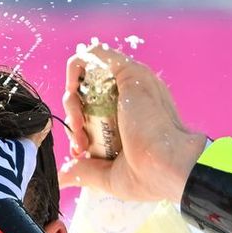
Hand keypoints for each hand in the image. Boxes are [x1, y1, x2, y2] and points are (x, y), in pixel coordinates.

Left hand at [60, 44, 209, 205]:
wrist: (169, 166)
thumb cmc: (148, 175)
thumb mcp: (108, 175)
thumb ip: (84, 171)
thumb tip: (63, 177)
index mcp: (130, 118)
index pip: (95, 112)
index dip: (80, 129)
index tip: (81, 151)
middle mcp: (130, 97)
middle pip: (88, 95)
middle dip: (74, 119)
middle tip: (81, 143)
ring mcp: (130, 83)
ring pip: (87, 77)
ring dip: (72, 102)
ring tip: (80, 128)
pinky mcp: (127, 71)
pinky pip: (92, 55)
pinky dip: (74, 71)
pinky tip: (74, 96)